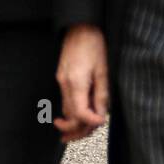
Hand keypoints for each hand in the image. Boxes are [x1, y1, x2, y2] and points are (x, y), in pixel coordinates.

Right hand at [54, 24, 108, 142]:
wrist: (79, 27)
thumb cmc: (93, 46)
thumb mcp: (103, 71)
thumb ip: (101, 95)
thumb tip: (100, 116)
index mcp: (76, 82)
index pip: (79, 113)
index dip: (89, 123)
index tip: (100, 123)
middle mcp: (64, 84)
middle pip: (69, 116)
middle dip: (78, 130)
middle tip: (88, 136)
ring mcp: (61, 81)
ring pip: (66, 110)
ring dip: (75, 122)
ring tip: (83, 131)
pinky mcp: (61, 78)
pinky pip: (66, 101)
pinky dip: (72, 111)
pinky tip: (79, 116)